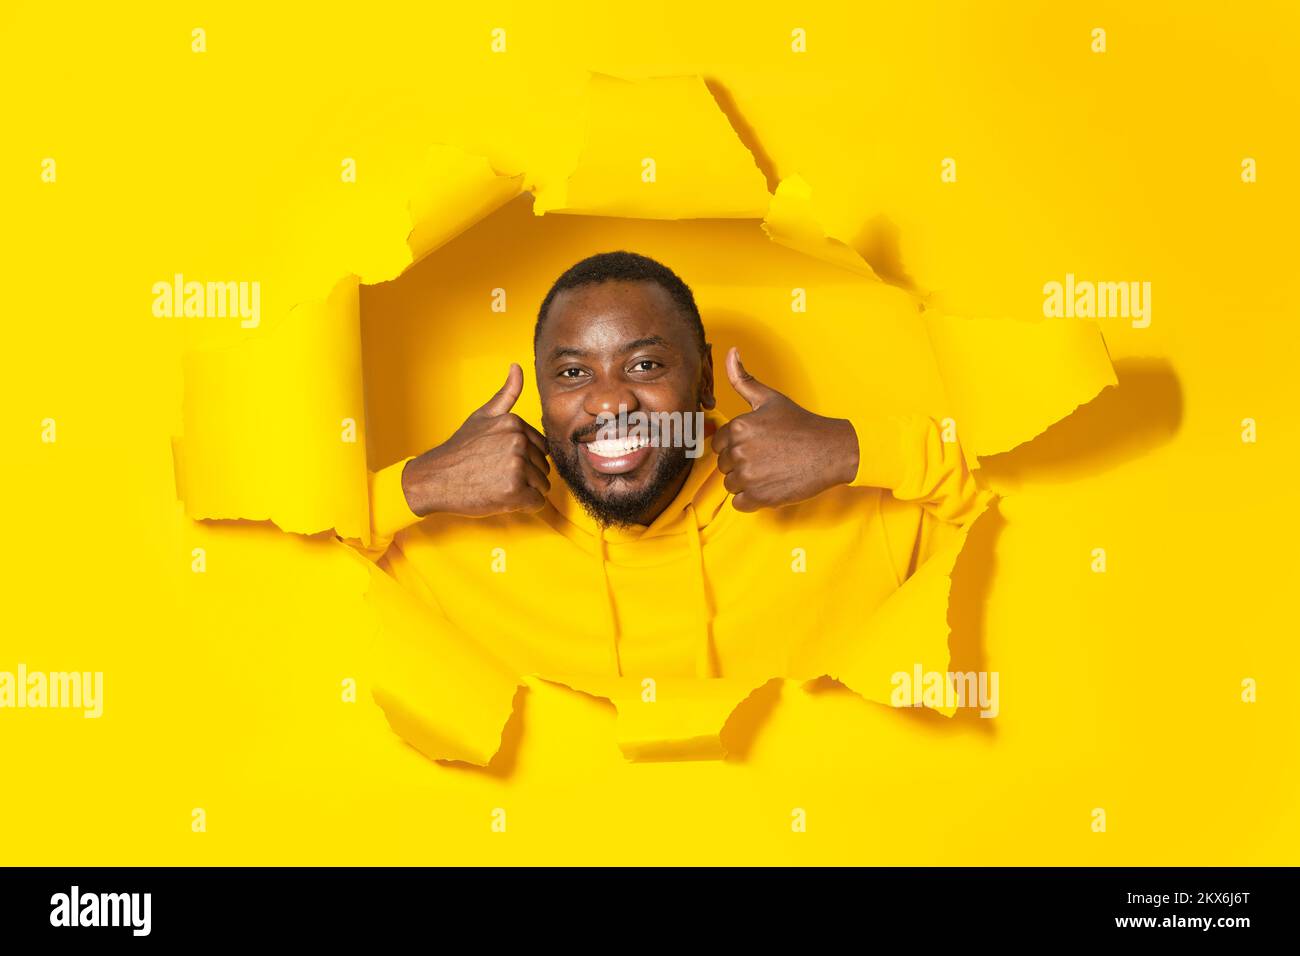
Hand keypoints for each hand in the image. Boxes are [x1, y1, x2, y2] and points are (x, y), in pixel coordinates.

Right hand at [401, 363, 551, 516]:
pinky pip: (537, 502)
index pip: (542, 448)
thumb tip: (517, 367)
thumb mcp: (483, 416)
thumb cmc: (460, 450)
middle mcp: (518, 442)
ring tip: (497, 484)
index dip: (525, 459)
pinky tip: (502, 497)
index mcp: (515, 423)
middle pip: (543, 467)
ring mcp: (517, 466)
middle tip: (497, 474)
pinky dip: (524, 505)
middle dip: (526, 476)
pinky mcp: (514, 491)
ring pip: (542, 485)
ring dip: (525, 491)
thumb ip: (506, 394)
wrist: (435, 478)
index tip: (502, 460)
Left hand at [712, 347, 858, 511]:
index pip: (719, 444)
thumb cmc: (801, 424)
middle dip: (741, 463)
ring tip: (771, 470)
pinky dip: (753, 499)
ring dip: (747, 482)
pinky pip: (740, 503)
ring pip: (731, 484)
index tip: (758, 444)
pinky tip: (771, 485)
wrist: (832, 451)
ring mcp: (749, 476)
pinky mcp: (759, 497)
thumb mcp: (770, 399)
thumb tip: (729, 352)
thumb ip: (743, 379)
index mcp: (738, 426)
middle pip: (724, 465)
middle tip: (768, 457)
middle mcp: (739, 451)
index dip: (737, 445)